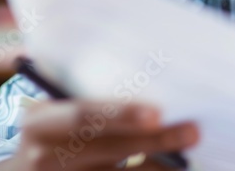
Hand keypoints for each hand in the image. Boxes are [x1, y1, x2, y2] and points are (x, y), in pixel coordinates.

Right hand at [0, 101, 199, 170]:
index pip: (84, 115)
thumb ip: (83, 94)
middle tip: (193, 132)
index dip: (120, 115)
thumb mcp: (52, 111)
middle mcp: (47, 156)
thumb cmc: (50, 131)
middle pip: (110, 150)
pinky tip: (170, 170)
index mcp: (41, 122)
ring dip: (157, 167)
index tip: (156, 114)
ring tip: (188, 158)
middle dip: (155, 141)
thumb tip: (148, 74)